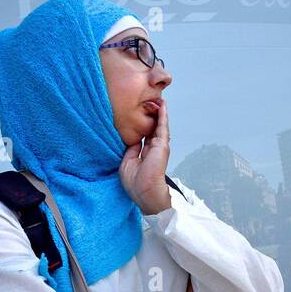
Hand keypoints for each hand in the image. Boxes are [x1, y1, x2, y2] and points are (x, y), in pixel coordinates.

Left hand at [118, 101, 171, 215]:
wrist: (145, 192)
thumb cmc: (136, 183)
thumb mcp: (127, 162)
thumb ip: (131, 149)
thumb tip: (133, 139)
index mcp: (145, 154)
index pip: (145, 136)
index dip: (144, 125)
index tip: (141, 113)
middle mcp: (154, 149)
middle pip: (153, 128)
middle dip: (153, 115)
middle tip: (151, 102)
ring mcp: (159, 147)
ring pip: (159, 125)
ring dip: (159, 112)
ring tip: (158, 99)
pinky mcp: (162, 145)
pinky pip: (162, 126)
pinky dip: (163, 115)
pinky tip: (162, 105)